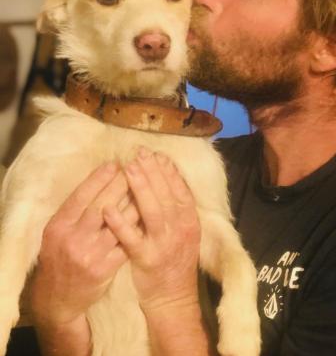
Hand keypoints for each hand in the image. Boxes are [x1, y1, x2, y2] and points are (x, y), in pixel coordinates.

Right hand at [31, 162, 138, 327]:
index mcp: (59, 226)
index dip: (99, 178)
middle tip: (137, 168)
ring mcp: (90, 254)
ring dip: (136, 202)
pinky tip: (151, 213)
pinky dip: (139, 226)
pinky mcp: (106, 268)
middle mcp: (73, 238)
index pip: (81, 196)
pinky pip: (127, 242)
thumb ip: (75, 209)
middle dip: (122, 185)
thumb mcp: (58, 231)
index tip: (115, 164)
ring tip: (149, 186)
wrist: (58, 297)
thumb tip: (100, 178)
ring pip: (120, 223)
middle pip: (102, 205)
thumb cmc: (60, 254)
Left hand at [103, 148, 200, 311]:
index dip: (169, 172)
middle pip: (166, 196)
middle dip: (153, 172)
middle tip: (139, 153)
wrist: (173, 297)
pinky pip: (132, 239)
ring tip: (128, 168)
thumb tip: (167, 177)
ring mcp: (163, 244)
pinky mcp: (146, 259)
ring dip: (141, 188)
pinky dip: (120, 223)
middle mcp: (180, 230)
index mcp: (190, 221)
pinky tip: (109, 208)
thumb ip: (177, 208)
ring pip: (153, 212)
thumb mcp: (185, 232)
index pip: (181, 190)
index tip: (157, 154)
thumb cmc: (176, 260)